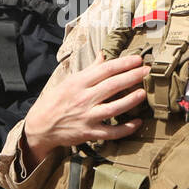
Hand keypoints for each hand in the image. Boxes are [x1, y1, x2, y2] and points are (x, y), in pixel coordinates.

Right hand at [21, 54, 149, 167]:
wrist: (40, 126)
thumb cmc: (55, 101)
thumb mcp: (69, 81)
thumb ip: (89, 69)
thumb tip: (103, 55)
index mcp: (78, 83)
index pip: (105, 70)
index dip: (123, 63)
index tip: (138, 59)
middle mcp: (83, 99)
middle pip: (112, 86)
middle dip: (132, 77)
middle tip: (148, 71)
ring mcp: (87, 117)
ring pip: (114, 108)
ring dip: (131, 100)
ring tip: (144, 92)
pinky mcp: (89, 133)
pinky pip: (111, 131)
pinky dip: (126, 128)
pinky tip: (138, 122)